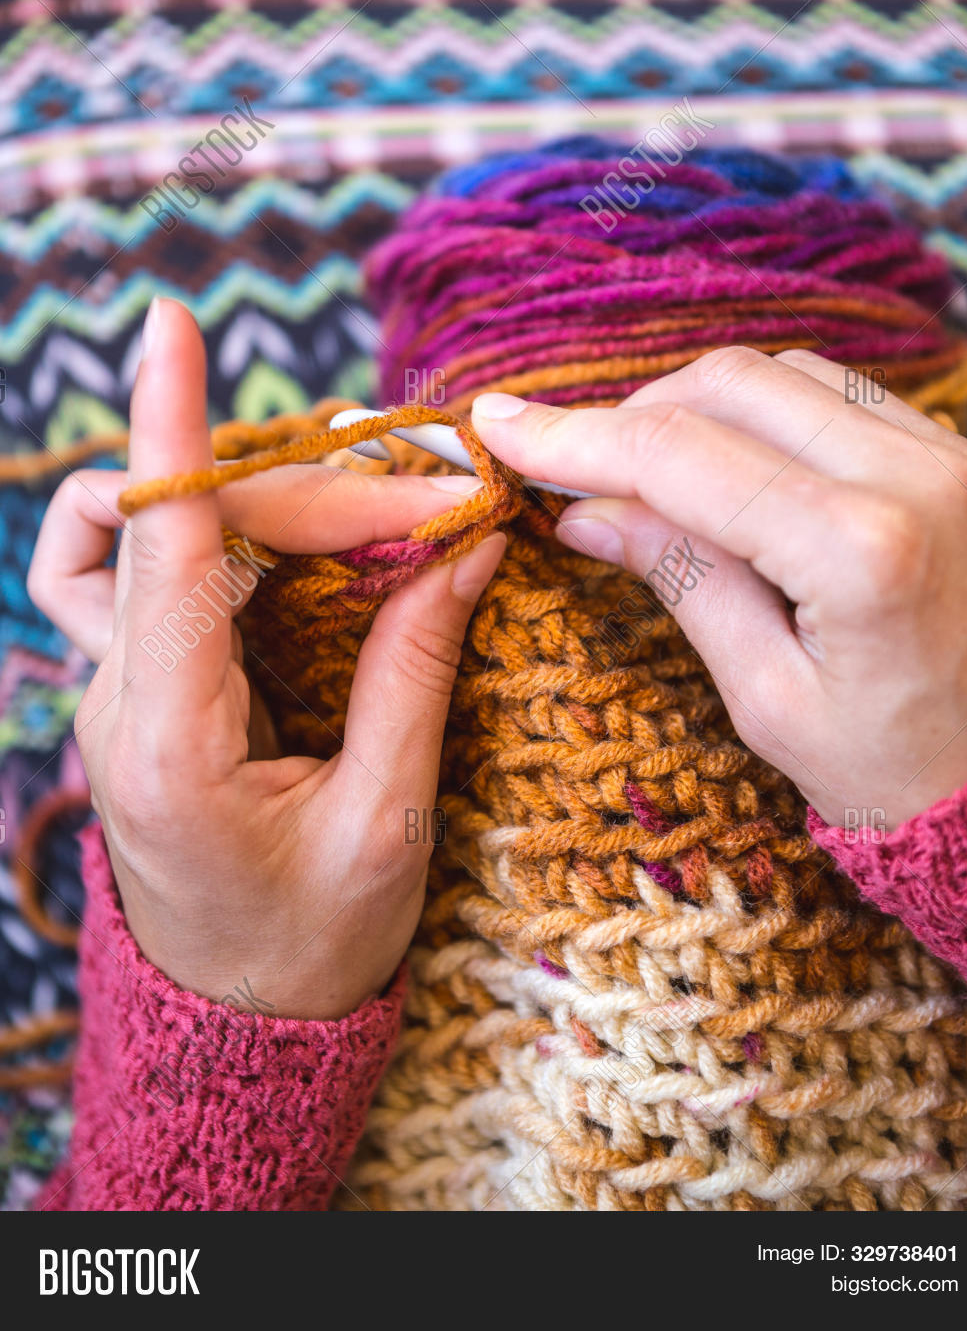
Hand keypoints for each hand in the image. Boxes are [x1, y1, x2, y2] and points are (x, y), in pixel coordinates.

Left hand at [28, 298, 504, 1017]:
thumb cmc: (313, 945)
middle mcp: (121, 702)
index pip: (159, 551)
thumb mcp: (385, 822)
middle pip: (198, 532)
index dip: (171, 430)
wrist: (239, 1022)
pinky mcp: (141, 682)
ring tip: (369, 496)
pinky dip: (214, 525)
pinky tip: (282, 526)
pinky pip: (152, 569)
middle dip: (327, 498)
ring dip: (264, 498)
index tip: (171, 327)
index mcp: (169, 746)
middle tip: (448, 502)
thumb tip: (466, 542)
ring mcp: (119, 688)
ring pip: (160, 535)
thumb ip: (414, 670)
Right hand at [472, 346, 966, 831]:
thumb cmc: (905, 778)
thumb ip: (683, 580)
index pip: (683, 456)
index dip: (576, 437)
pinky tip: (739, 468)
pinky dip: (777, 417)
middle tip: (573, 461)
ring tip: (651, 469)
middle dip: (636, 412)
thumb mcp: (772, 702)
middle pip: (736, 384)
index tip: (500, 424)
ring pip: (795, 376)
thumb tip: (588, 510)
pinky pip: (854, 400)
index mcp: (863, 552)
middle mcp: (924, 479)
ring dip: (706, 406)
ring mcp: (962, 460)